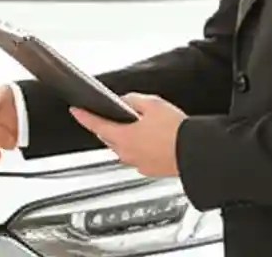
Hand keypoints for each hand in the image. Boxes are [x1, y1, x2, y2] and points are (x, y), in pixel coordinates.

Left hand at [70, 93, 185, 176]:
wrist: (196, 153)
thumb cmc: (176, 131)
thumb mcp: (152, 104)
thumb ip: (132, 100)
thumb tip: (124, 101)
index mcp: (123, 137)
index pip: (95, 124)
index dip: (83, 116)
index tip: (76, 111)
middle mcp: (126, 153)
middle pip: (108, 137)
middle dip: (107, 126)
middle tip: (114, 115)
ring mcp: (138, 164)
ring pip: (122, 148)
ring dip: (124, 138)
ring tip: (140, 126)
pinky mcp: (150, 170)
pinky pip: (137, 157)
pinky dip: (139, 148)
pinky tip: (152, 140)